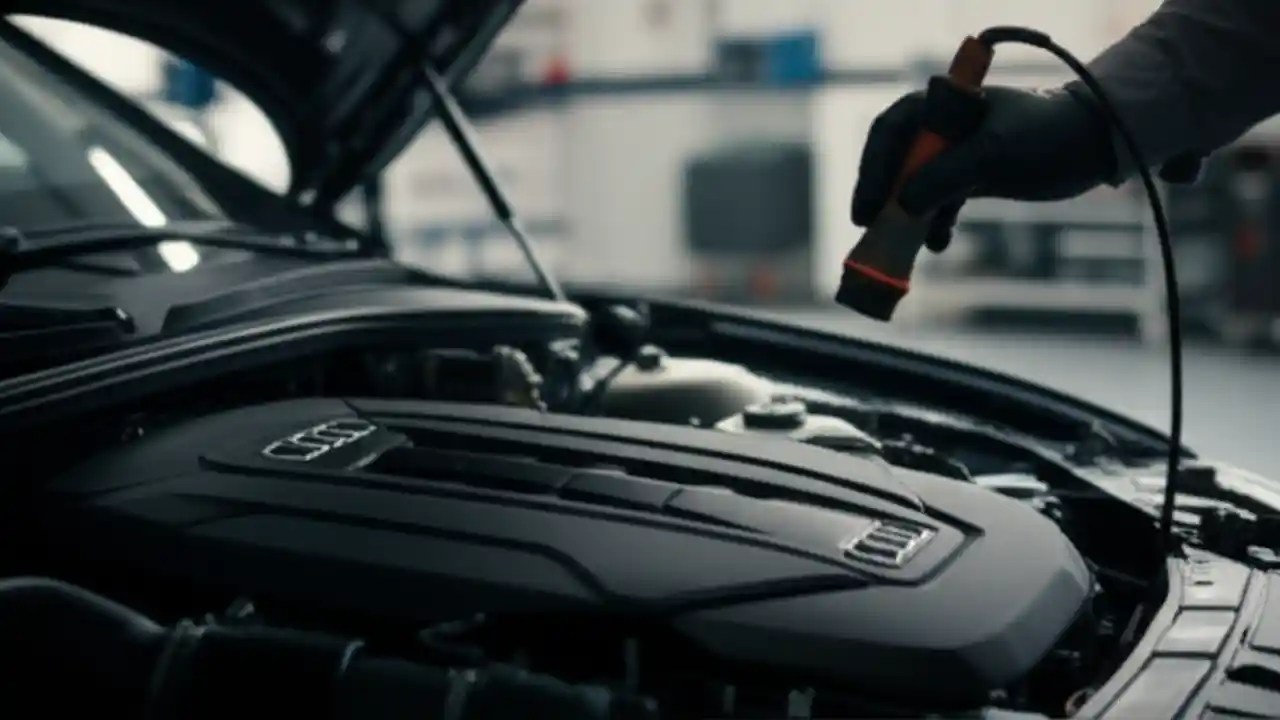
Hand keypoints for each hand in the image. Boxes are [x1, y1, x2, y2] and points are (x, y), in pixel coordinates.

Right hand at [850, 83, 1115, 251]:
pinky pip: (937, 205)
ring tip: (899, 245)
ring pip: (913, 188)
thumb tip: (902, 205)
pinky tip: (937, 246)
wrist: (1092, 146)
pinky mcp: (968, 179)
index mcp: (941, 104)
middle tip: (869, 228)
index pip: (891, 131)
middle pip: (895, 162)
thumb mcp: (994, 152)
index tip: (867, 207)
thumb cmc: (1045, 134)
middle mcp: (940, 128)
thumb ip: (946, 175)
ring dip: (905, 218)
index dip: (873, 168)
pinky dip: (934, 226)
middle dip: (883, 197)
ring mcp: (953, 155)